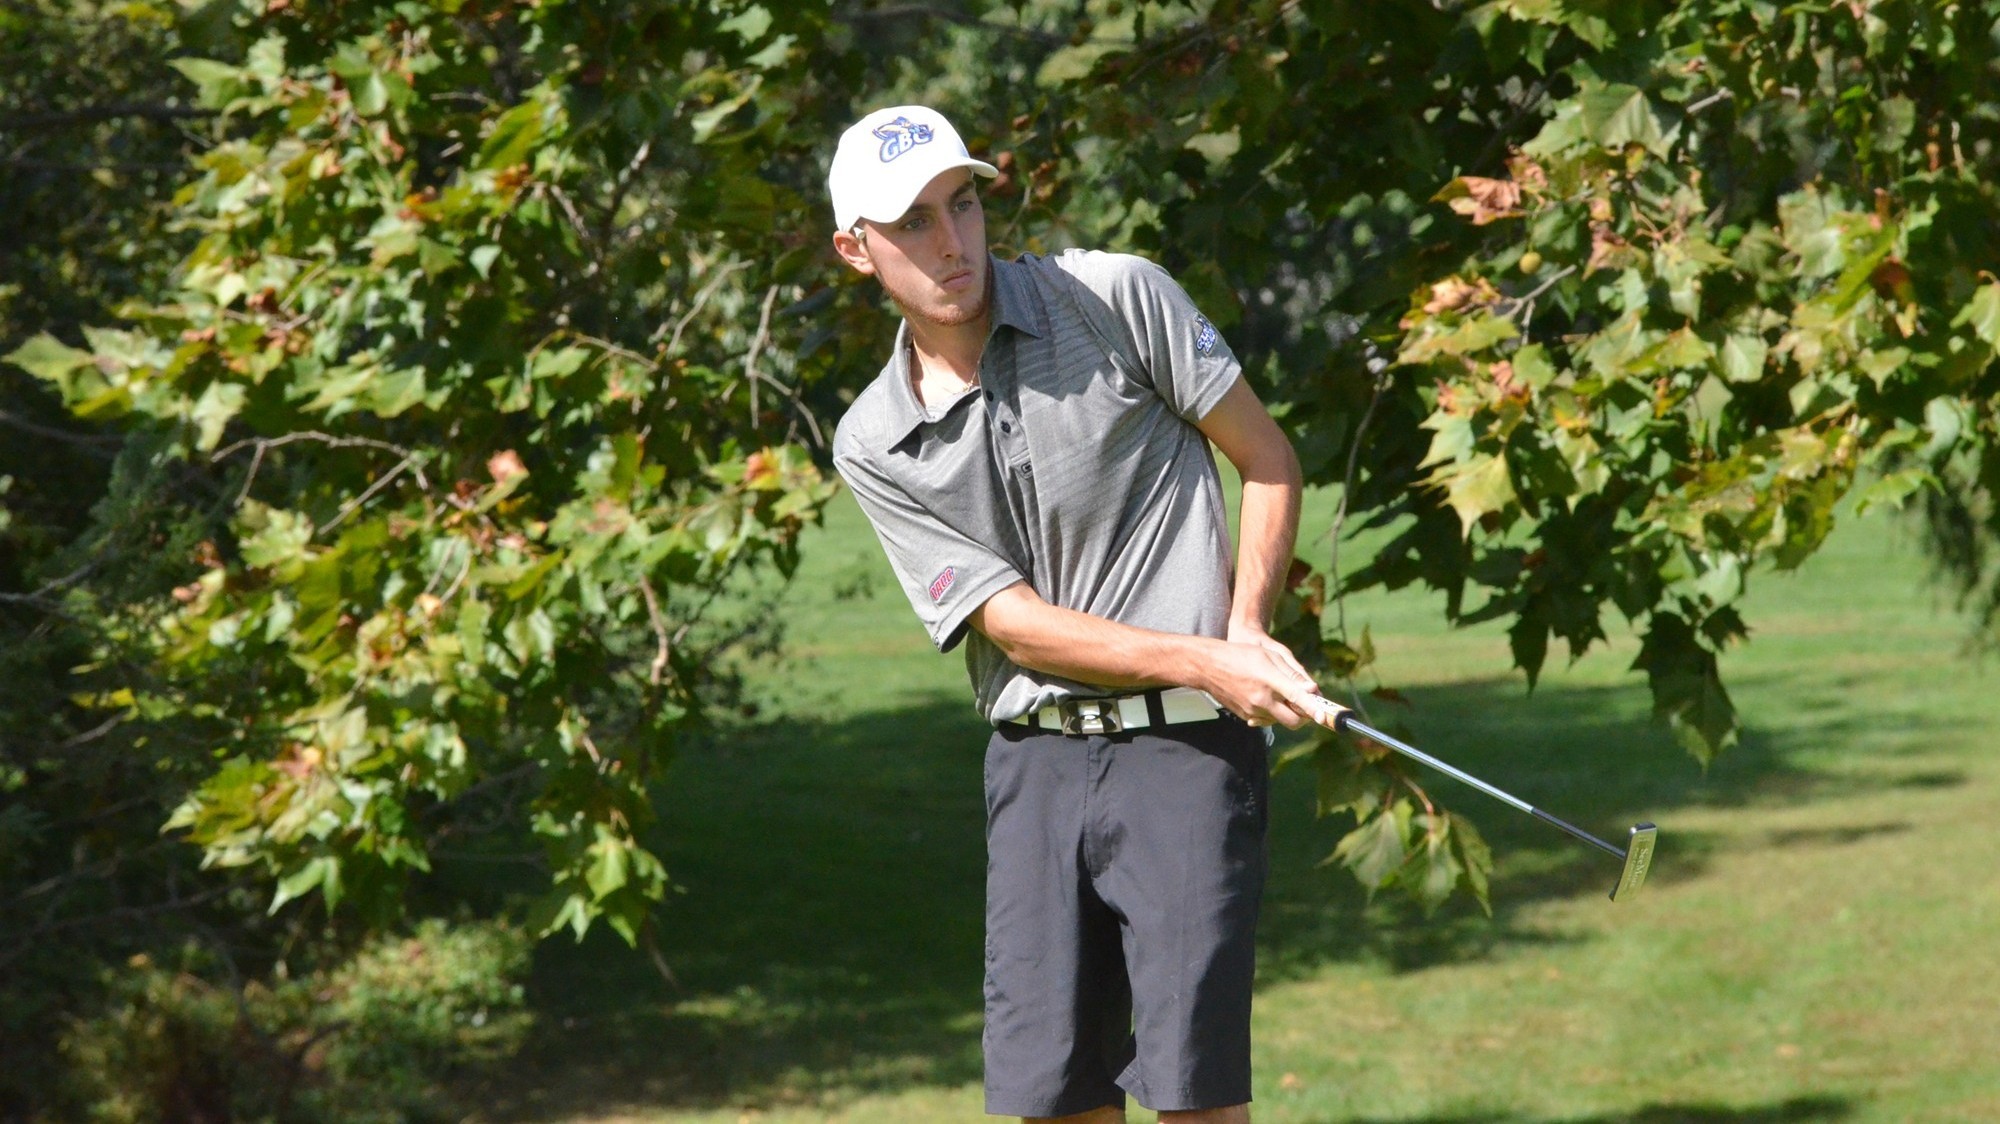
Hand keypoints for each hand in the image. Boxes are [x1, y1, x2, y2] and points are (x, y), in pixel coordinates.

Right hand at [1200, 633, 1323, 729]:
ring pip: (1280, 721)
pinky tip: (1265, 697)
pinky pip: (1267, 720)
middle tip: (1308, 705)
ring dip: (1287, 712)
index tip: (1324, 717)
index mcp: (1269, 681)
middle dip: (1305, 716)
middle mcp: (1261, 700)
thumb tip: (1313, 689)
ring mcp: (1252, 711)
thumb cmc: (1242, 655)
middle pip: (1293, 720)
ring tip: (1278, 693)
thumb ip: (1293, 674)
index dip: (1313, 709)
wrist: (1209, 666)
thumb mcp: (1270, 656)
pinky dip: (1272, 712)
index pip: (1297, 698)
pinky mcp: (1245, 716)